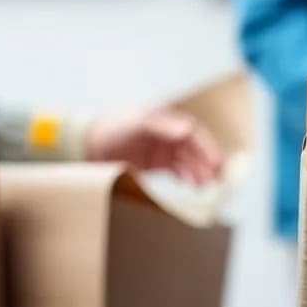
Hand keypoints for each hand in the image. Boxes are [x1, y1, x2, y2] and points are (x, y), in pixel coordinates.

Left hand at [84, 108, 221, 184]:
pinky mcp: (157, 163)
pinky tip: (193, 188)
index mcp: (168, 119)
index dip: (207, 148)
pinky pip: (178, 171)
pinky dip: (188, 178)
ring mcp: (164, 149)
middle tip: (215, 181)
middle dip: (207, 163)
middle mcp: (170, 133)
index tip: (215, 164)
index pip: (194, 133)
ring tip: (206, 188)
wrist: (91, 145)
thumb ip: (163, 126)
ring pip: (189, 161)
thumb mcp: (139, 124)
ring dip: (199, 172)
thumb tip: (188, 128)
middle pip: (195, 148)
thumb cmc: (115, 128)